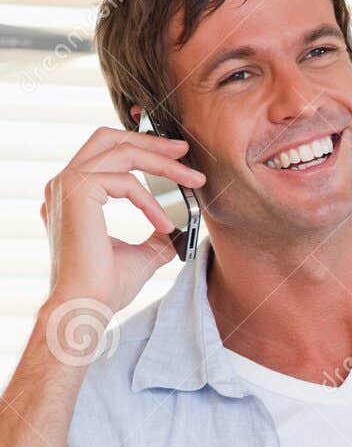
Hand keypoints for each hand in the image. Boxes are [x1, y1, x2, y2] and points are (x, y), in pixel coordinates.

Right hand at [41, 125, 205, 318]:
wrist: (85, 308)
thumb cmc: (105, 288)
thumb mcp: (141, 255)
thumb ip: (156, 233)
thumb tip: (181, 224)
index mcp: (73, 194)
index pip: (105, 153)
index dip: (141, 147)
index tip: (175, 156)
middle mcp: (63, 184)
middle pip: (110, 139)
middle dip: (151, 141)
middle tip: (185, 150)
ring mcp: (66, 184)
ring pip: (121, 152)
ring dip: (163, 165)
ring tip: (193, 180)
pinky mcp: (77, 190)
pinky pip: (126, 181)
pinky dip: (151, 202)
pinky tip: (165, 224)